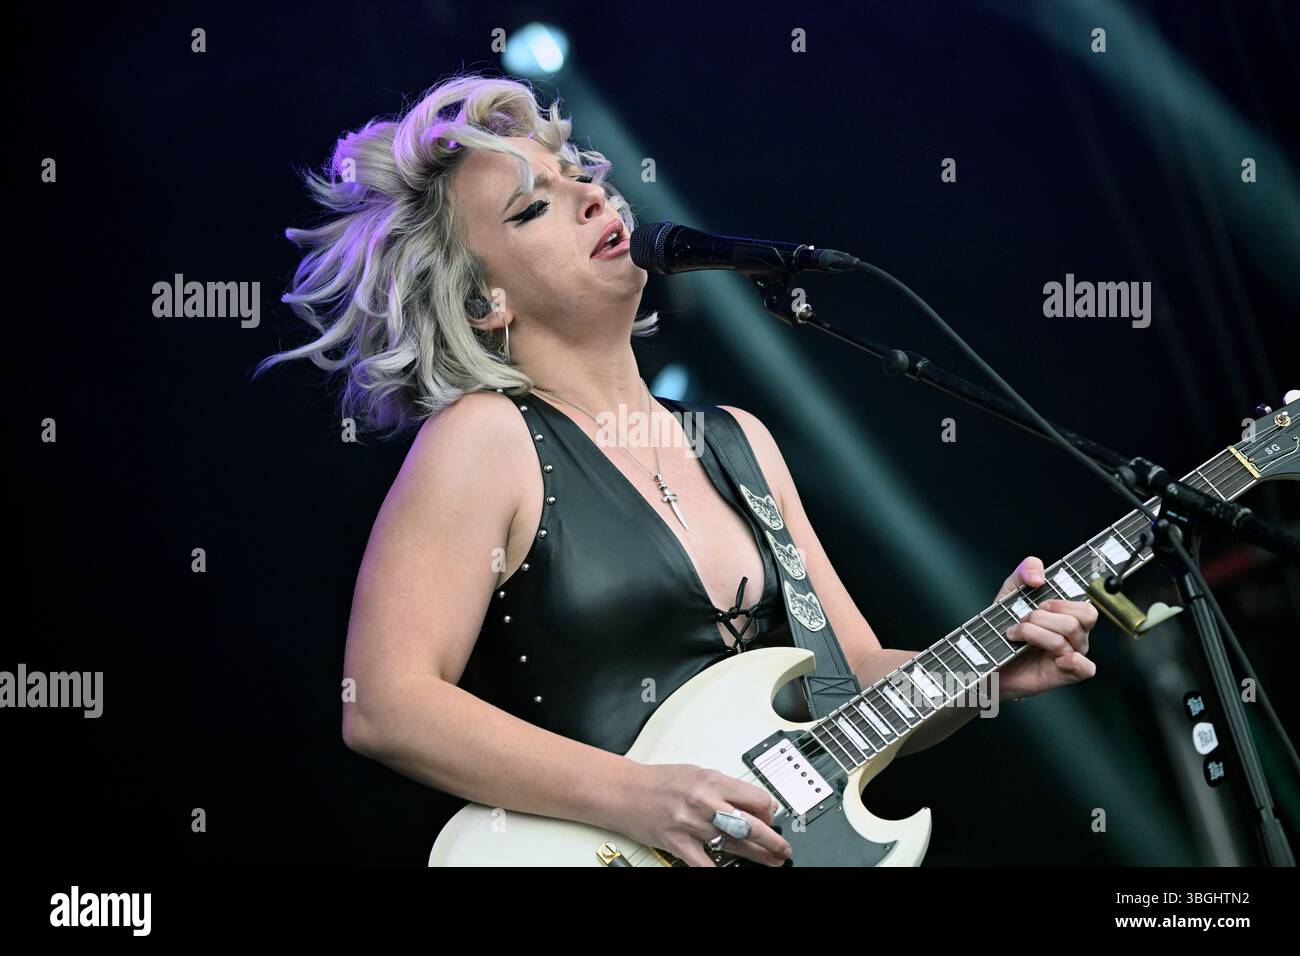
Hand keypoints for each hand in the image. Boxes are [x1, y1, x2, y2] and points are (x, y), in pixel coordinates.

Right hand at [616, 763, 792, 866]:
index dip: (769, 810)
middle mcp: (704, 801)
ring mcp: (692, 824)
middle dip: (772, 839)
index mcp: (712, 780)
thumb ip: (723, 787)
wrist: (624, 791)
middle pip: (751, 824)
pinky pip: (705, 863)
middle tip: (784, 848)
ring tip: (770, 860)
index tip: (772, 817)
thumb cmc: (658, 781)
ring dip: (756, 855)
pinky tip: (731, 871)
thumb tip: (749, 802)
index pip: (755, 798)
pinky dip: (718, 870)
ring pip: (734, 844)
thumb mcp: (696, 772)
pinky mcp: (678, 843)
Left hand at [993, 556, 1097, 700]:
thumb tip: (1038, 576)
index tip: (1040, 603)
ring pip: (1066, 639)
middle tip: (1024, 620)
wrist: (986, 657)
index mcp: (1067, 616)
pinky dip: (1074, 661)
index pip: (1086, 607)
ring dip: (1033, 633)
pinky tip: (1056, 659)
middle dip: (1043, 617)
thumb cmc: (1004, 626)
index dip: (1062, 603)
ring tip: (1015, 635)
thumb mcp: (1010, 593)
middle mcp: (1074, 636)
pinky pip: (1085, 668)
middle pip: (1078, 620)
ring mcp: (1070, 655)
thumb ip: (1025, 572)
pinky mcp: (1063, 674)